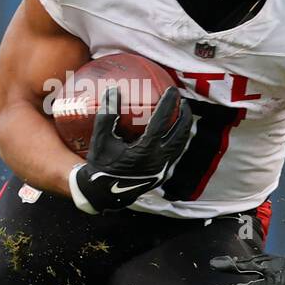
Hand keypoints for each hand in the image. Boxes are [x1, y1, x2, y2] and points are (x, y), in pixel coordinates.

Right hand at [69, 85, 192, 213]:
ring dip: (183, 128)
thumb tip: (113, 90)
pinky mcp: (162, 175)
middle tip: (182, 101)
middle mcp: (159, 161)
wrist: (104, 194)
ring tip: (181, 115)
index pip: (162, 122)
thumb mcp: (100, 140)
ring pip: (181, 145)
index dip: (168, 104)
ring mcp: (163, 169)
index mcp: (145, 151)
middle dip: (184, 115)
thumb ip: (107, 115)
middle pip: (180, 133)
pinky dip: (177, 141)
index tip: (172, 91)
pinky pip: (175, 154)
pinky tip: (172, 134)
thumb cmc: (101, 166)